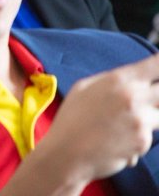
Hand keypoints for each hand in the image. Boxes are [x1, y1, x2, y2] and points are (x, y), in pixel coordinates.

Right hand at [38, 53, 158, 183]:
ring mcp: (141, 120)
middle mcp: (133, 97)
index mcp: (118, 80)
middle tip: (140, 105)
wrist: (67, 152)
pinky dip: (136, 141)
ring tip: (120, 127)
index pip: (155, 65)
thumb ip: (111, 81)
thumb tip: (132, 79)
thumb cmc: (72, 119)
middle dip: (156, 98)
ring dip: (146, 121)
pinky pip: (147, 137)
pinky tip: (116, 142)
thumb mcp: (84, 87)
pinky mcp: (143, 141)